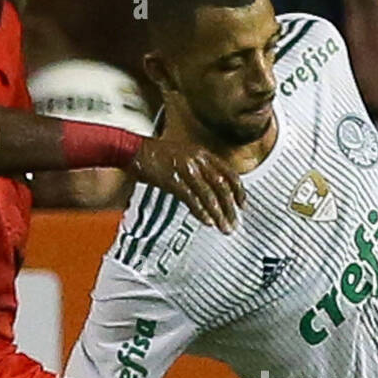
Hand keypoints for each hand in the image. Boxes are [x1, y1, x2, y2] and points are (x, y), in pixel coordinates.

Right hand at [130, 139, 245, 232]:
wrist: (134, 150)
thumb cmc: (157, 154)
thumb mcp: (185, 155)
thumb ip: (201, 168)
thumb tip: (214, 189)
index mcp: (203, 153)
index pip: (229, 173)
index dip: (239, 190)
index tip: (242, 205)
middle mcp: (197, 159)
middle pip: (222, 186)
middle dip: (230, 207)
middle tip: (234, 223)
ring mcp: (186, 169)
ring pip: (209, 195)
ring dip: (218, 214)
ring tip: (223, 227)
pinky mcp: (173, 180)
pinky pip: (191, 198)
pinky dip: (201, 211)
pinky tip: (207, 221)